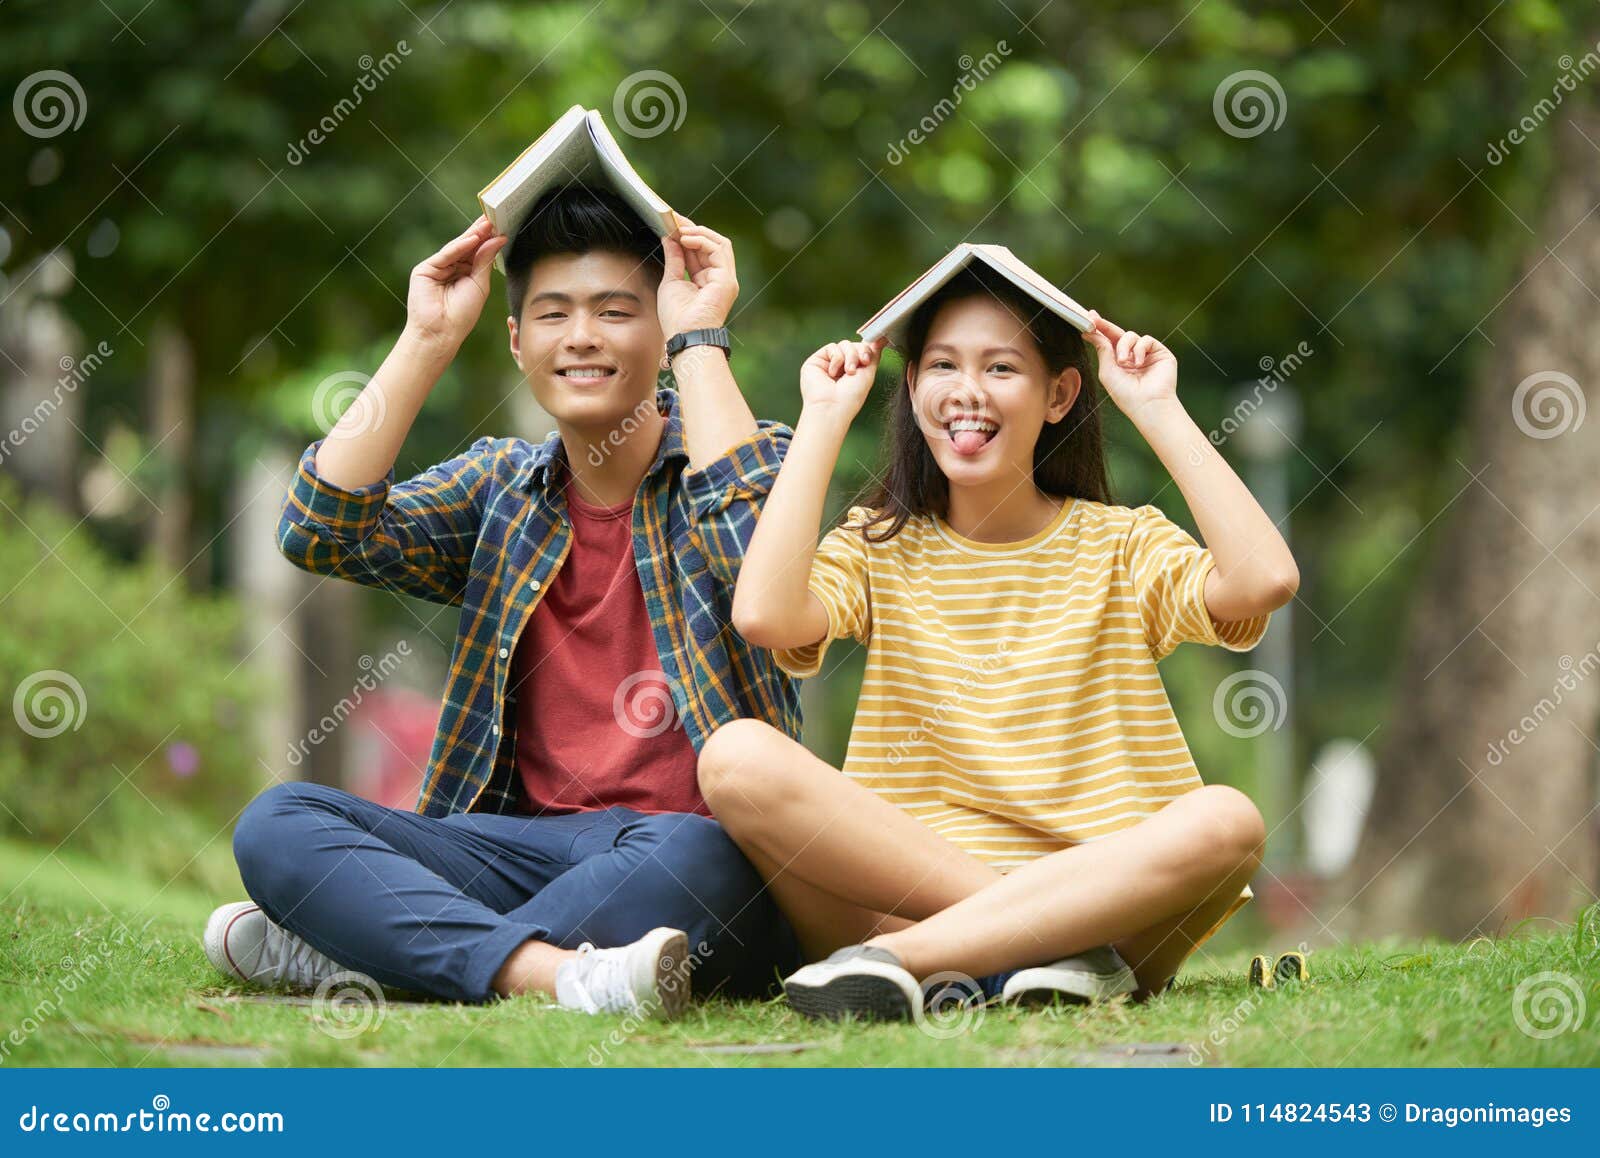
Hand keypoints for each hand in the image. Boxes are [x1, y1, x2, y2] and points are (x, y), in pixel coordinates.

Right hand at [405, 216, 508, 351]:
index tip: (502, 224)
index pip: (478, 252)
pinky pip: (446, 255)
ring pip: (457, 248)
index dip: (489, 239)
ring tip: (488, 222)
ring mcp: (437, 267)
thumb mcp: (479, 285)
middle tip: (495, 215)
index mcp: (464, 273)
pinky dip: (459, 247)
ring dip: (473, 235)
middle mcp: (451, 268)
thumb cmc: (462, 315)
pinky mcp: (425, 270)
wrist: (441, 333)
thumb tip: (497, 239)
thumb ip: (485, 261)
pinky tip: (473, 238)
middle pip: (467, 246)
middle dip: (481, 232)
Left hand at [659, 219, 738, 335]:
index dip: (687, 236)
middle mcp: (719, 278)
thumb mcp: (671, 281)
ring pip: (719, 243)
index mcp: (706, 281)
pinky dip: (701, 240)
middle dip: (692, 230)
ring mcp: (725, 279)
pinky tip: (685, 238)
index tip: (671, 224)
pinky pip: (718, 250)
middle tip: (674, 220)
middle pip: (710, 245)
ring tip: (679, 228)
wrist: (684, 337)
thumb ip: (674, 259)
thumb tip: (669, 238)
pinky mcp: (727, 279)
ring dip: (698, 232)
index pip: (699, 252)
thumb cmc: (677, 318)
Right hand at [799, 337, 886, 419]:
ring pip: (844, 344)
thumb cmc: (852, 396)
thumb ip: (873, 354)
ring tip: (847, 372)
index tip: (867, 360)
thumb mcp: (868, 372)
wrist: (833, 406)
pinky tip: (832, 374)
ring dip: (849, 357)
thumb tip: (881, 338)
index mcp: (853, 370)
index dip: (866, 351)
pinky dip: (836, 359)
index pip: (861, 350)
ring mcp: (828, 363)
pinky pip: (831, 347)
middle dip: (859, 354)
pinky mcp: (816, 361)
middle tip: (859, 366)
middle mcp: (840, 366)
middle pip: (854, 345)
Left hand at [1082, 310, 1177, 416]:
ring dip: (1123, 346)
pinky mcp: (1160, 352)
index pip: (1108, 342)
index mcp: (1118, 363)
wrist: (1147, 404)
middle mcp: (1132, 356)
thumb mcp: (1107, 370)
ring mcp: (1146, 354)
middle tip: (1094, 319)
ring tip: (1123, 361)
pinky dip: (1139, 349)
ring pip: (1130, 336)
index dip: (1099, 330)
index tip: (1088, 318)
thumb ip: (1102, 350)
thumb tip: (1092, 332)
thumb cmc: (1125, 394)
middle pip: (1118, 334)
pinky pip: (1146, 340)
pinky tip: (1137, 363)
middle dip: (1105, 326)